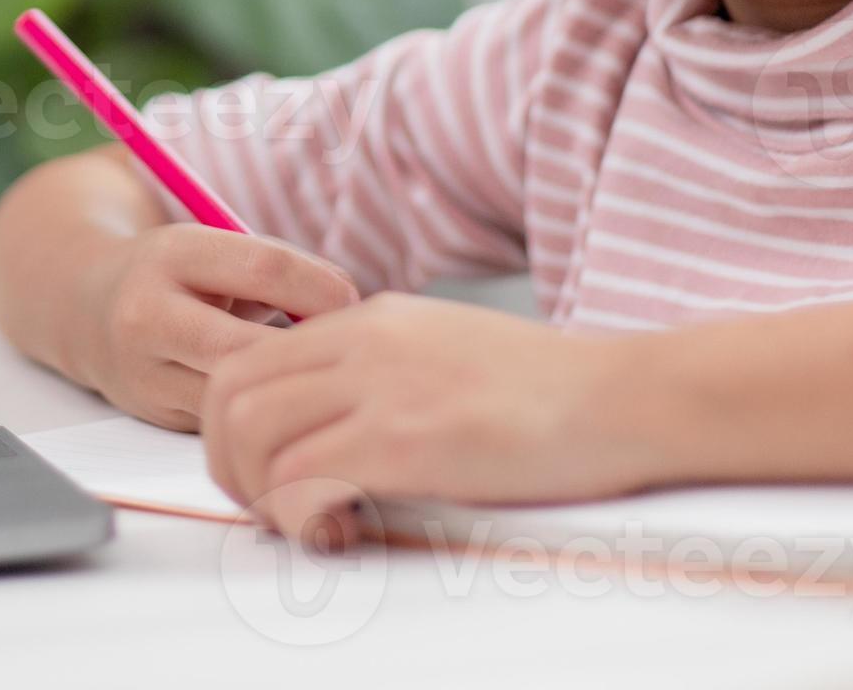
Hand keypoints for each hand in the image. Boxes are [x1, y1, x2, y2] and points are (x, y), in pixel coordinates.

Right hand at [69, 226, 361, 429]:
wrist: (80, 306)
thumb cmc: (174, 273)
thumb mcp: (212, 249)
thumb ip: (274, 273)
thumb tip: (353, 312)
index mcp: (173, 255)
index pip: (265, 268)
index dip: (322, 287)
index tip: (352, 302)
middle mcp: (149, 314)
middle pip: (249, 347)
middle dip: (306, 354)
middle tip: (345, 354)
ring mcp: (146, 373)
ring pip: (238, 396)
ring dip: (285, 389)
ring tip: (316, 377)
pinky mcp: (156, 416)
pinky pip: (227, 422)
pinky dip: (262, 412)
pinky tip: (283, 402)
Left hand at [199, 293, 655, 537]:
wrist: (624, 397)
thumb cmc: (550, 391)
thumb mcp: (445, 349)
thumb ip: (383, 368)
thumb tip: (334, 421)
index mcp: (368, 320)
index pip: (247, 358)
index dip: (234, 427)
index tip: (266, 473)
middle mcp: (361, 341)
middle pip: (228, 393)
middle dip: (228, 462)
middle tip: (269, 508)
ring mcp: (381, 387)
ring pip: (251, 434)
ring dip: (260, 494)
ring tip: (307, 525)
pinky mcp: (407, 439)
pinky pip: (303, 477)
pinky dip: (300, 517)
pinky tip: (340, 534)